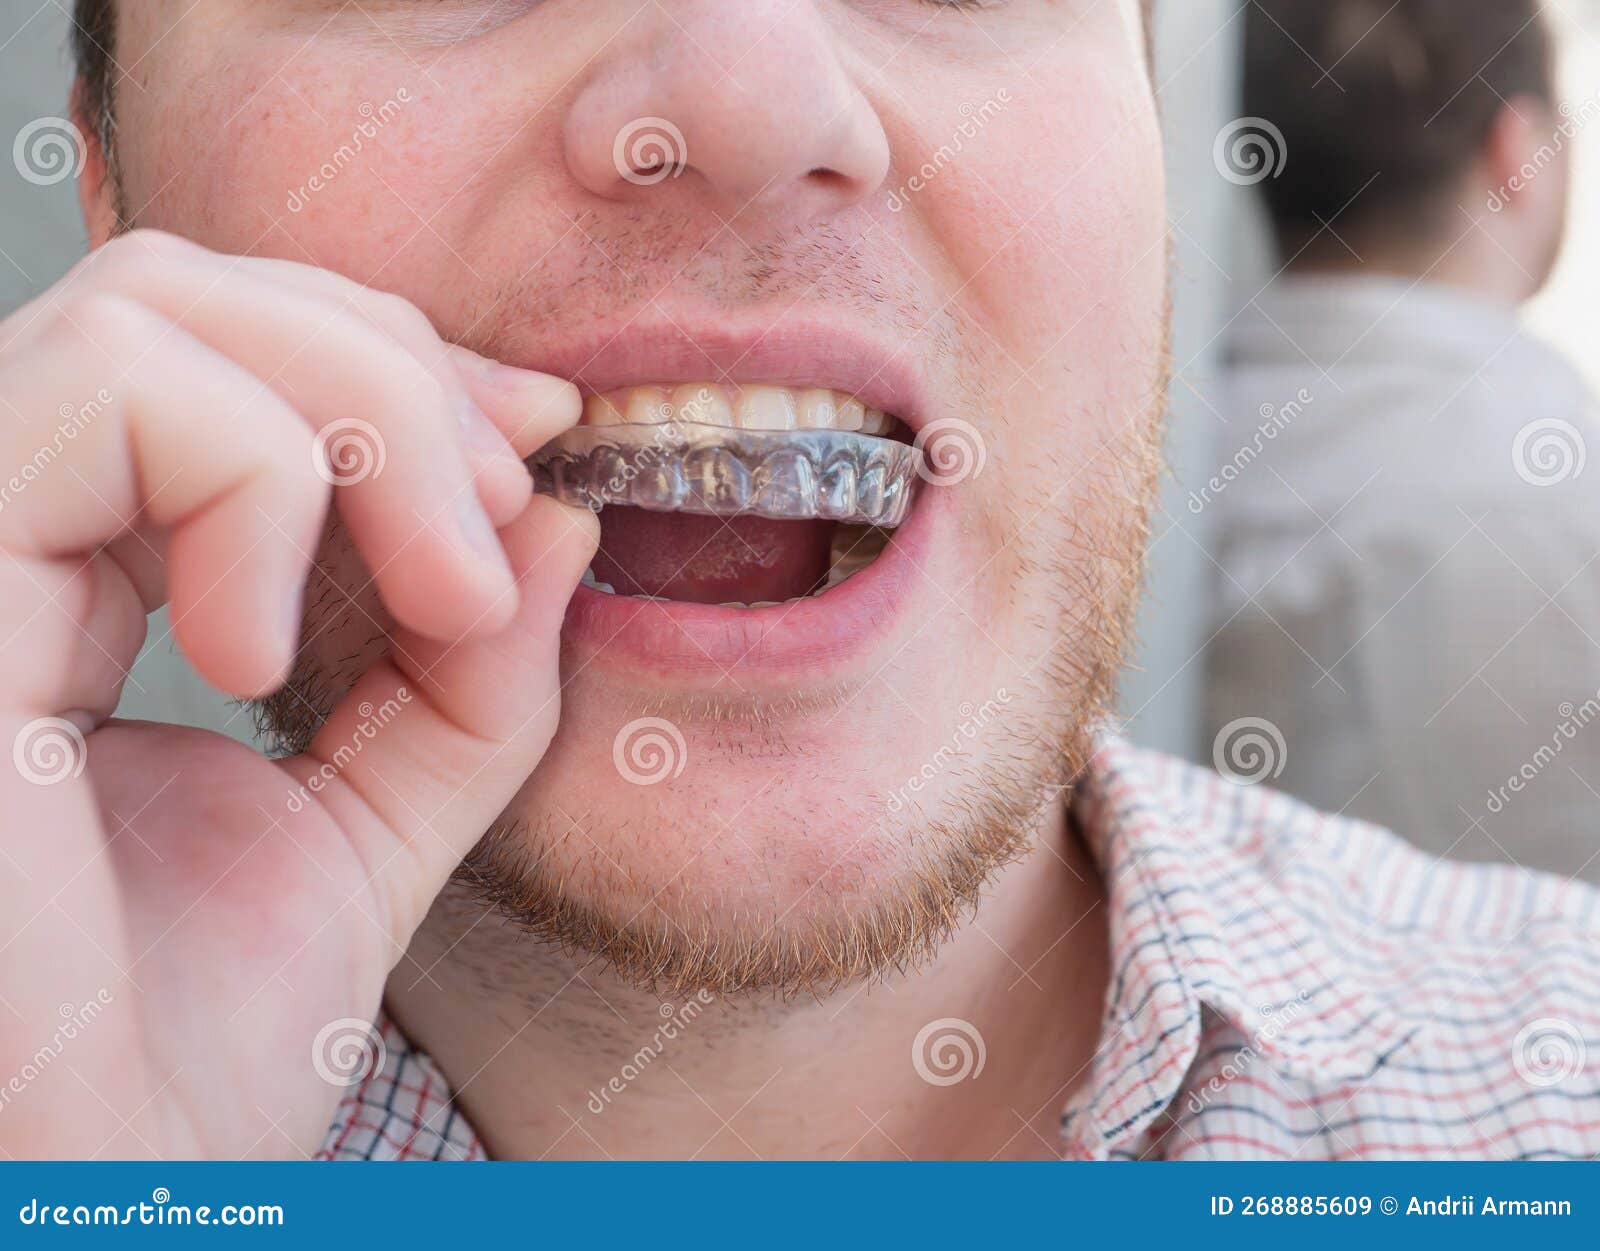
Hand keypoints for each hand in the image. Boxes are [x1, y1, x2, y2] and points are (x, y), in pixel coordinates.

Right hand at [0, 230, 596, 1157]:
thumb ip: (465, 682)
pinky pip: (105, 391)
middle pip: (193, 297)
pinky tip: (261, 657)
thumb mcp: (371, 831)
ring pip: (153, 310)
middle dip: (401, 378)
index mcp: (70, 593)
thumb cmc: (183, 1059)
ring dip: (364, 418)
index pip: (226, 363)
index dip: (399, 369)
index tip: (537, 443)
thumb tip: (557, 513)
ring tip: (437, 598)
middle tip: (506, 510)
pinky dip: (256, 480)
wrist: (93, 1204)